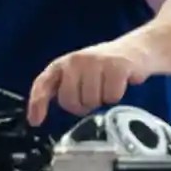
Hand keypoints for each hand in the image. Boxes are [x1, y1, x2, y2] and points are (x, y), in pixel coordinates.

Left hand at [27, 40, 150, 125]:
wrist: (135, 50)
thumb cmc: (102, 67)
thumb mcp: (78, 74)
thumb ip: (63, 88)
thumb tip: (43, 114)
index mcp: (62, 64)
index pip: (43, 83)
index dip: (37, 103)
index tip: (35, 121)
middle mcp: (75, 60)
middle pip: (69, 101)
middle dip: (81, 106)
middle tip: (92, 95)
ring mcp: (96, 62)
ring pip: (91, 101)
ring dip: (101, 100)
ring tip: (106, 86)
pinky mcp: (116, 66)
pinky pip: (111, 97)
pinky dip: (116, 96)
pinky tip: (119, 84)